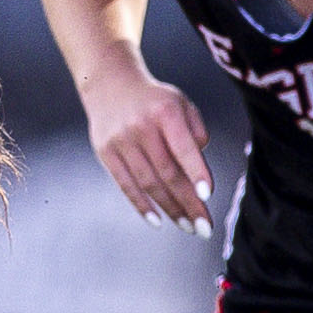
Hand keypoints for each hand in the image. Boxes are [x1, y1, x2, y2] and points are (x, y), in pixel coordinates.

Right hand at [81, 66, 212, 234]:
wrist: (110, 84)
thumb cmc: (155, 101)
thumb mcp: (181, 104)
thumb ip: (196, 132)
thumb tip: (198, 170)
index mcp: (165, 112)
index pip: (183, 147)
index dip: (196, 172)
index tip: (207, 195)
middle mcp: (141, 126)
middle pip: (167, 173)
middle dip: (188, 203)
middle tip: (204, 227)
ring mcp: (121, 141)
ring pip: (148, 183)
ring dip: (170, 209)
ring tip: (187, 226)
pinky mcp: (105, 152)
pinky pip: (125, 185)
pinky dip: (142, 205)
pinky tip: (157, 221)